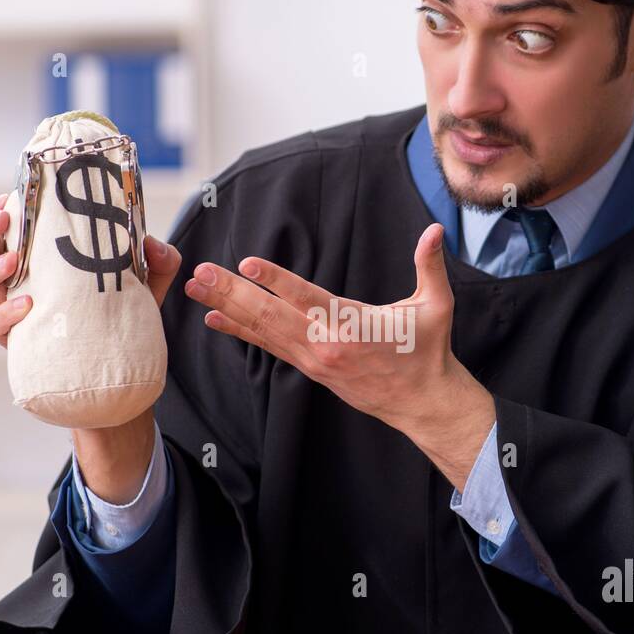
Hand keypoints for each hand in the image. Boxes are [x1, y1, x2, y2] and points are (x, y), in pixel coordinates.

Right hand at [0, 196, 180, 347]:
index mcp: (46, 255)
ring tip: (13, 262)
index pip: (14, 224)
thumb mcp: (149, 282)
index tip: (9, 197)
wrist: (126, 362)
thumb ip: (159, 259)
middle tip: (3, 221)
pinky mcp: (20, 338)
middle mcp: (24, 277)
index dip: (3, 208)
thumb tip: (152, 243)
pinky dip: (4, 314)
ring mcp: (17, 307)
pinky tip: (26, 307)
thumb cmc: (127, 312)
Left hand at [184, 221, 496, 490]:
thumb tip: (436, 230)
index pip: (308, 298)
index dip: (276, 280)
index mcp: (353, 326)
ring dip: (227, 308)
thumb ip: (430, 266)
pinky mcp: (309, 368)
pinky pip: (268, 347)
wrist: (421, 403)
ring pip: (264, 330)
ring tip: (196, 289)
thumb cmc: (428, 351)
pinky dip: (241, 333)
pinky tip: (215, 320)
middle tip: (202, 272)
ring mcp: (314, 359)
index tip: (247, 263)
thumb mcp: (436, 306)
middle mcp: (326, 345)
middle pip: (272, 315)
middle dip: (233, 292)